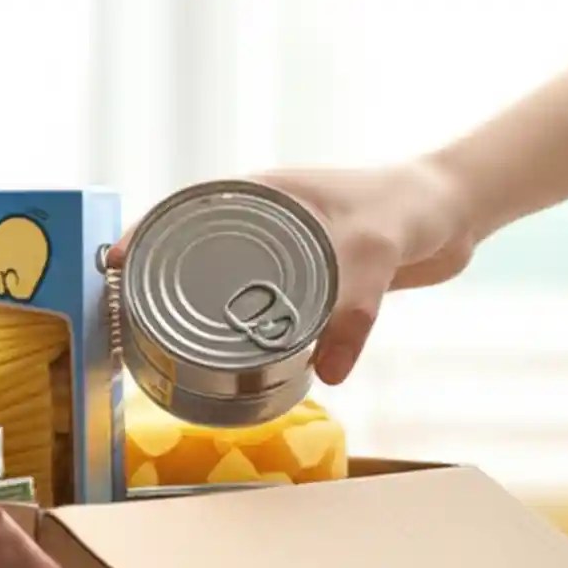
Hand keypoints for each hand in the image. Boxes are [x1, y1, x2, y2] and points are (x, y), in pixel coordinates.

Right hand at [109, 160, 473, 384]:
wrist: (456, 212)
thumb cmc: (410, 207)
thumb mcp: (375, 251)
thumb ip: (353, 310)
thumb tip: (327, 375)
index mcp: (265, 192)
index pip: (186, 207)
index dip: (145, 234)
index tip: (111, 263)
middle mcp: (265, 218)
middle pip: (194, 249)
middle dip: (158, 278)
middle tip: (130, 317)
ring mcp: (284, 249)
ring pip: (226, 279)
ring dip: (200, 307)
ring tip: (166, 343)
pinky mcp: (308, 280)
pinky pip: (263, 304)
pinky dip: (243, 326)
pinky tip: (233, 355)